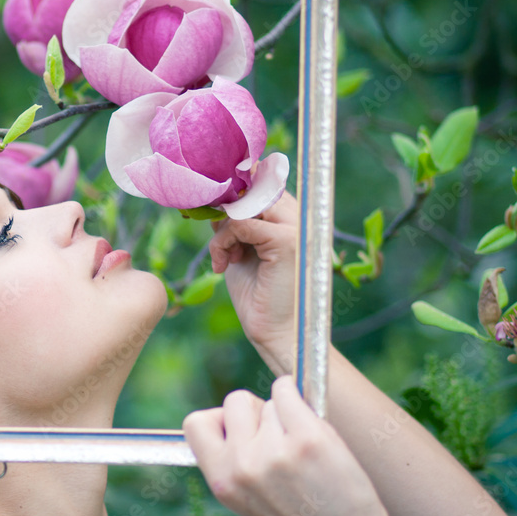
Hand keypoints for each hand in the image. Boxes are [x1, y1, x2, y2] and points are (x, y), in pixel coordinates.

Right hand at [184, 377, 390, 515]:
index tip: (237, 429)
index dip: (217, 420)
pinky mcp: (308, 439)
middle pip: (234, 402)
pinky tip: (307, 421)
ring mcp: (276, 451)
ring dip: (283, 416)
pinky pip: (287, 391)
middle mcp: (243, 465)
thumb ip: (231, 460)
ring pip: (268, 402)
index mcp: (223, 481)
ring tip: (300, 449)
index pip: (195, 424)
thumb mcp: (247, 495)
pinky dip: (295, 394)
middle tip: (275, 437)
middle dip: (254, 412)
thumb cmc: (298, 512)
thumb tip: (225, 413)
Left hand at [208, 191, 297, 373]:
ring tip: (225, 257)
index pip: (264, 182)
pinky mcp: (287, 241)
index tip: (214, 212)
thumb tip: (214, 200)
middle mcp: (303, 217)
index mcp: (296, 218)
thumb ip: (234, 223)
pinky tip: (224, 265)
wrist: (276, 333)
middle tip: (219, 241)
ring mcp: (298, 227)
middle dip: (225, 211)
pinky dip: (223, 241)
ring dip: (223, 229)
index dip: (235, 193)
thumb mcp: (241, 249)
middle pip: (253, 188)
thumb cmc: (258, 294)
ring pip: (244, 203)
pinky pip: (240, 223)